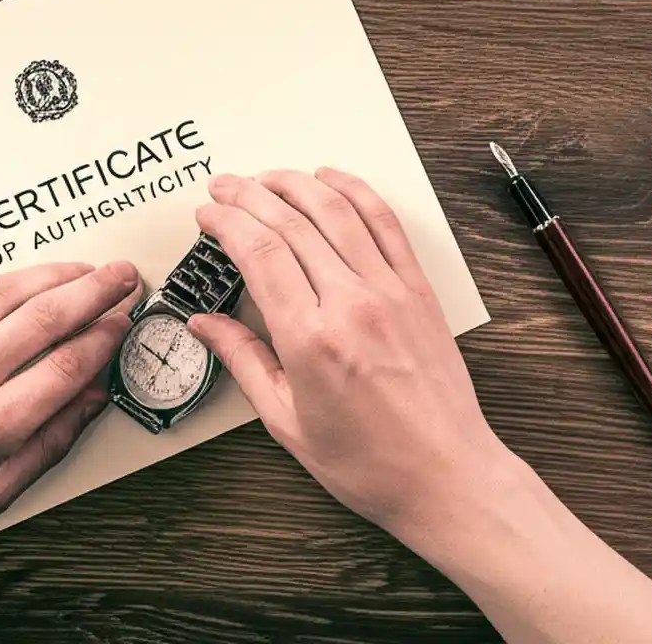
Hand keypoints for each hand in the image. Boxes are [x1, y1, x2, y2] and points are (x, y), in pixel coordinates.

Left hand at [0, 261, 140, 563]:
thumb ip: (48, 444)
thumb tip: (90, 403)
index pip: (68, 365)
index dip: (106, 337)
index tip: (123, 324)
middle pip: (46, 316)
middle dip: (95, 290)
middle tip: (122, 276)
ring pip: (4, 294)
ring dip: (51, 274)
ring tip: (81, 268)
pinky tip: (17, 279)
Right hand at [188, 169, 505, 532]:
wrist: (446, 475)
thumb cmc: (371, 462)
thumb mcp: (287, 420)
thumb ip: (244, 361)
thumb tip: (205, 326)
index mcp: (312, 339)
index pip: (259, 253)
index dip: (226, 222)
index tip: (207, 214)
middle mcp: (352, 304)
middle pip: (291, 222)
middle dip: (248, 195)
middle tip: (222, 186)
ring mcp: (391, 291)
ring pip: (337, 209)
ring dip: (295, 182)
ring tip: (265, 176)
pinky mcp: (418, 290)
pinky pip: (385, 223)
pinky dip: (356, 190)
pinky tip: (331, 179)